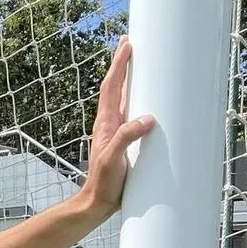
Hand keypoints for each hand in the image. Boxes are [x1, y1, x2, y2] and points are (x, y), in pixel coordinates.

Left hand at [81, 35, 155, 220]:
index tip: (126, 44)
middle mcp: (110, 124)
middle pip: (117, 87)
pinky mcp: (124, 142)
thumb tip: (147, 118)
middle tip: (131, 43)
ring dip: (131, 80)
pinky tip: (149, 102)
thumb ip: (126, 138)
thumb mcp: (113, 159)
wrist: (97, 204)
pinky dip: (140, 101)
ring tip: (141, 64)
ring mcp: (116, 132)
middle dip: (124, 65)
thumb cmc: (103, 183)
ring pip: (125, 99)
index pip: (111, 87)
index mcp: (106, 123)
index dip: (118, 65)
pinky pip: (133, 115)